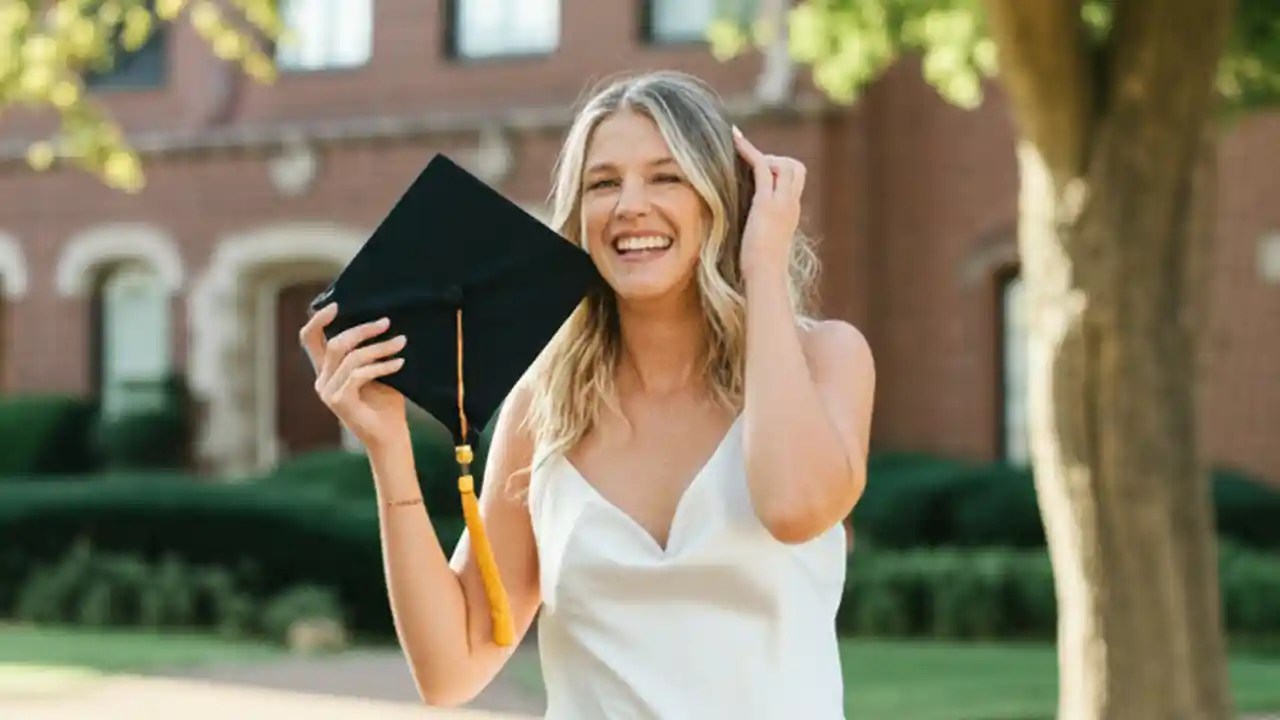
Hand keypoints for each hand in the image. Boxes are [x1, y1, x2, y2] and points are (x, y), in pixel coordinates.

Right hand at [299, 303, 408, 449]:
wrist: (390, 438)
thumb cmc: (386, 405)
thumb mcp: (377, 371)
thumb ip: (369, 352)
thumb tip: (380, 321)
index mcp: (327, 372)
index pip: (310, 339)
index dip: (318, 320)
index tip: (338, 305)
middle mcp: (322, 381)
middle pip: (335, 343)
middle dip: (363, 330)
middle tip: (387, 322)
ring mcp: (328, 392)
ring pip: (351, 357)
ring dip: (380, 347)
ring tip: (401, 343)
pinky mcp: (339, 401)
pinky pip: (360, 373)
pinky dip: (382, 365)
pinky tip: (400, 363)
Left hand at [733, 126, 805, 277]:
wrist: (765, 277)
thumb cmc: (761, 268)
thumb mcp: (764, 243)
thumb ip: (761, 229)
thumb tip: (748, 229)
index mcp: (791, 213)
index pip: (794, 180)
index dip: (780, 169)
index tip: (759, 165)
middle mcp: (790, 205)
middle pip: (795, 167)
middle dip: (775, 160)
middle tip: (751, 166)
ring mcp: (781, 203)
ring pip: (783, 163)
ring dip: (763, 157)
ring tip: (741, 160)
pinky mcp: (766, 203)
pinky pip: (761, 167)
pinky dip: (748, 151)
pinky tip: (734, 141)